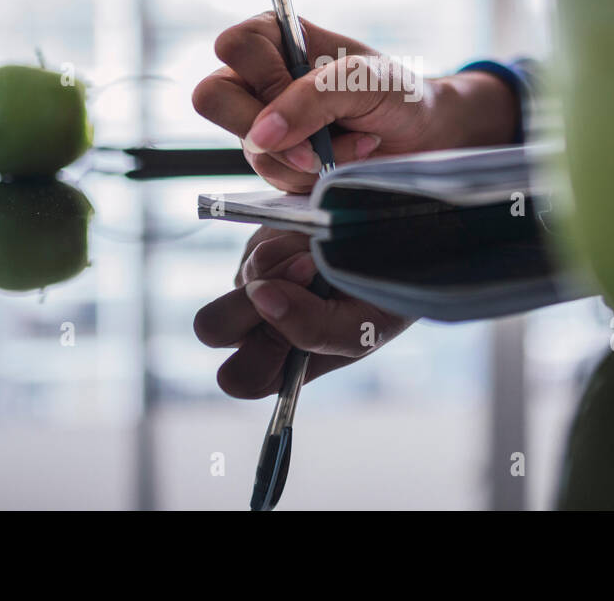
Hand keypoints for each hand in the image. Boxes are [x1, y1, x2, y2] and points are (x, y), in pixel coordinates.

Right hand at [192, 13, 518, 191]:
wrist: (425, 137)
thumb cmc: (398, 93)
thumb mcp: (363, 81)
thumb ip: (312, 98)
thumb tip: (261, 136)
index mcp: (275, 37)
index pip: (231, 47)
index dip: (264, 75)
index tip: (308, 87)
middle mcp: (259, 78)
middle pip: (213, 98)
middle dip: (272, 126)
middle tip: (320, 132)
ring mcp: (264, 122)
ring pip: (248, 148)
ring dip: (306, 156)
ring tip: (351, 144)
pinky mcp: (275, 160)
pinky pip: (270, 177)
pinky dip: (311, 176)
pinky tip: (342, 162)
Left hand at [193, 226, 412, 397]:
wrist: (401, 250)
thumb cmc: (383, 303)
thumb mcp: (362, 330)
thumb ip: (314, 329)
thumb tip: (260, 295)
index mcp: (279, 365)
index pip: (238, 377)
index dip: (258, 351)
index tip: (299, 320)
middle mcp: (259, 325)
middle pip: (211, 327)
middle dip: (254, 300)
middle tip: (305, 274)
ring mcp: (256, 281)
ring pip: (248, 272)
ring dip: (291, 259)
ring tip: (329, 257)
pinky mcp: (262, 243)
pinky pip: (263, 239)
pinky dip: (294, 236)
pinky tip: (320, 240)